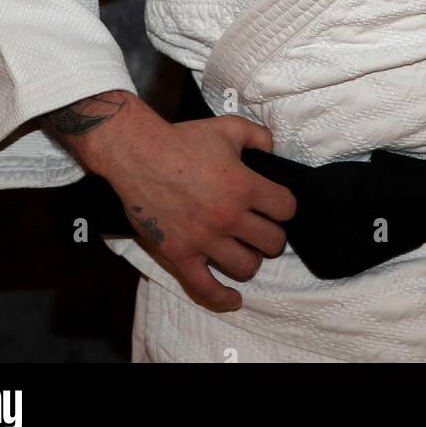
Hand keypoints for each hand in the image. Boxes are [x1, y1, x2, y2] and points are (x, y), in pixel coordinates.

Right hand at [102, 113, 296, 313]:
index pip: (286, 208)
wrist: (139, 154)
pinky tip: (234, 299)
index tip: (277, 204)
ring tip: (244, 249)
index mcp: (244, 186)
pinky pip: (206, 288)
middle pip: (272, 242)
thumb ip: (259, 136)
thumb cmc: (184, 139)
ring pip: (246, 267)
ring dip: (251, 259)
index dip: (285, 205)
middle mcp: (229, 217)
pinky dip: (223, 298)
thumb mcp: (229, 127)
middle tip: (262, 228)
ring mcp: (204, 239)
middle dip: (272, 235)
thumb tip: (273, 150)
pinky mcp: (180, 254)